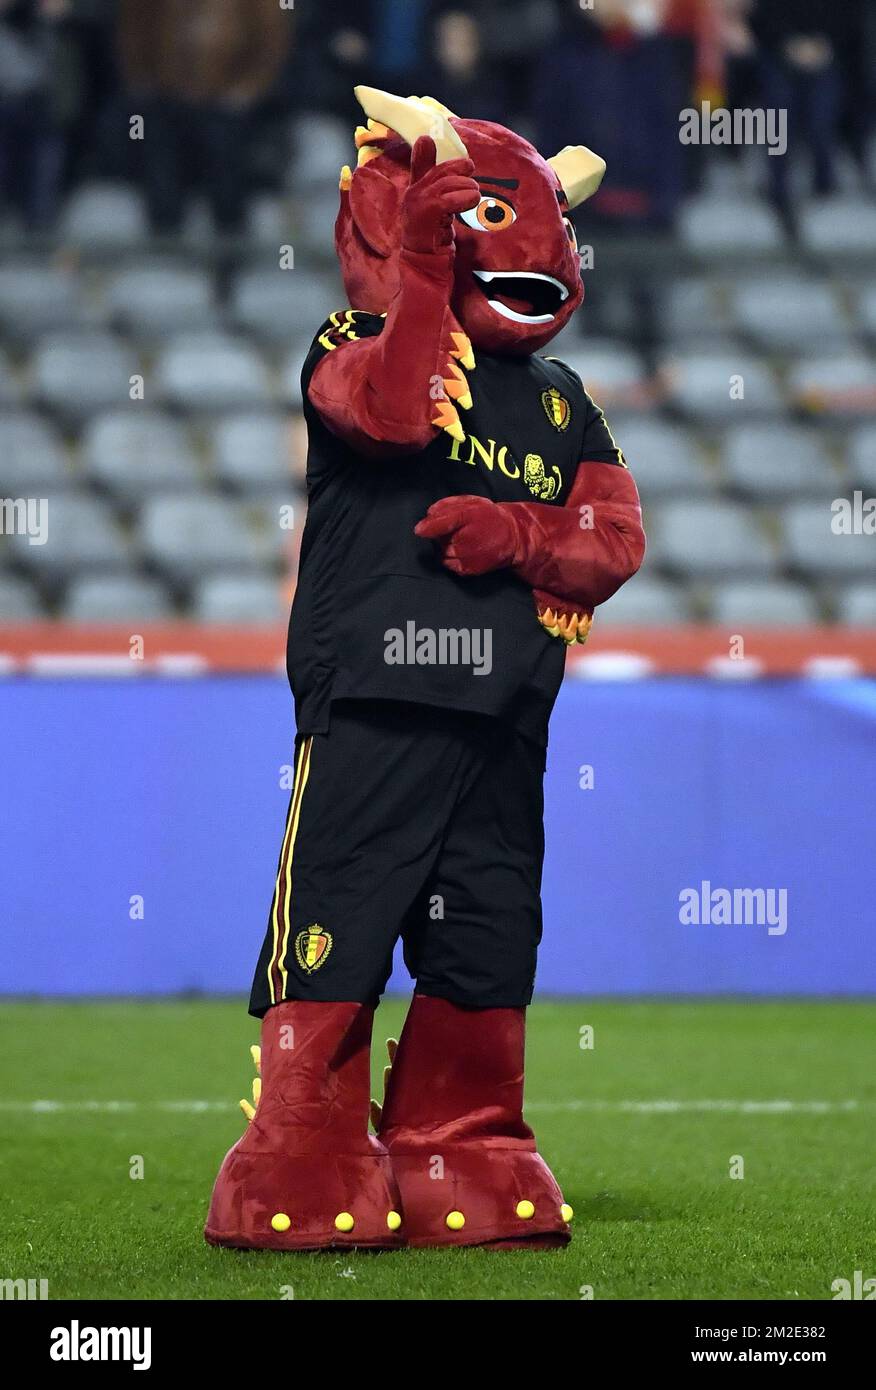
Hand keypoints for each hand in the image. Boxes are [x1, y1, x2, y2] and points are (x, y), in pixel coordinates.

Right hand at [402, 136, 478, 255]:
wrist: (423, 263)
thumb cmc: (432, 237)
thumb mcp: (436, 207)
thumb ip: (440, 186)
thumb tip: (446, 171)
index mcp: (414, 190)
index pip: (419, 164)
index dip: (423, 150)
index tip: (427, 138)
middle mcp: (413, 194)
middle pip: (439, 171)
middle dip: (459, 168)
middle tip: (471, 171)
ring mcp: (418, 203)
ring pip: (447, 183)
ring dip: (466, 186)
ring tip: (474, 194)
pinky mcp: (427, 213)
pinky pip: (449, 199)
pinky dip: (464, 197)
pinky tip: (472, 199)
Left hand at [414, 495, 518, 575]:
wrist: (513, 538)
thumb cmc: (489, 517)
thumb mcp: (471, 503)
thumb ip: (448, 505)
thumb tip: (428, 513)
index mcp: (468, 516)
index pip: (443, 522)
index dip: (429, 526)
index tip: (418, 530)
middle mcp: (466, 539)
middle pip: (438, 539)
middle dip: (441, 535)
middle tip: (455, 530)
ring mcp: (466, 556)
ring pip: (441, 552)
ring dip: (444, 547)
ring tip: (460, 540)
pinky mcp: (467, 569)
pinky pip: (447, 564)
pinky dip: (449, 558)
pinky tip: (461, 551)